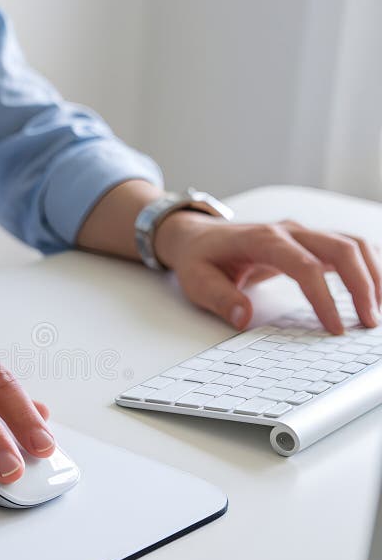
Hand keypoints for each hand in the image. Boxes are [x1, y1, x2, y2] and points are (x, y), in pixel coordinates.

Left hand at [154, 212, 381, 333]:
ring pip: (351, 244)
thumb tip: (243, 318)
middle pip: (341, 249)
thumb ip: (219, 298)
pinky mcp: (309, 241)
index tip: (335, 328)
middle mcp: (289, 231)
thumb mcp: (196, 281)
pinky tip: (375, 289)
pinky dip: (367, 265)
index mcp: (262, 240)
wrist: (196, 236)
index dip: (324, 298)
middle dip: (362, 286)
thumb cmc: (199, 258)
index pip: (305, 267)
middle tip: (369, 322)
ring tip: (377, 310)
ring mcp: (302, 233)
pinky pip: (348, 247)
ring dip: (372, 274)